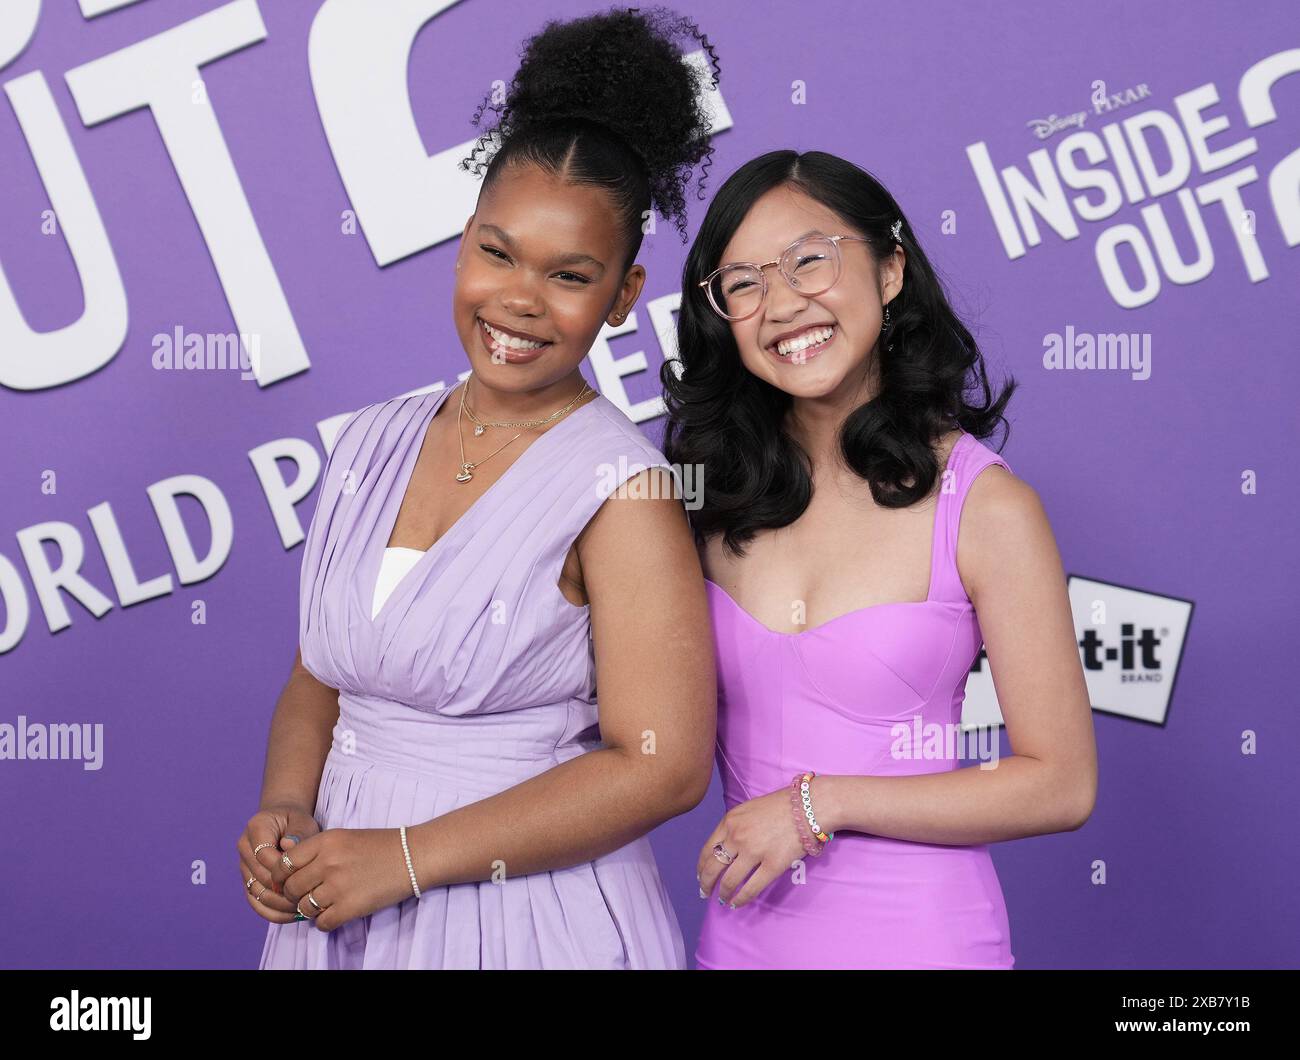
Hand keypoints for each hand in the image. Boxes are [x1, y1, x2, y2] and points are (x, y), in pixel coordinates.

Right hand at [237, 804, 321, 922]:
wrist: (285, 824)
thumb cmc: (297, 822)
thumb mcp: (303, 820)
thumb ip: (298, 831)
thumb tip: (289, 845)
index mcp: (256, 827)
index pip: (264, 855)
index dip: (284, 868)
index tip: (304, 875)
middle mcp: (244, 847)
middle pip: (260, 877)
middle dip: (284, 890)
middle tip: (307, 897)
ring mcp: (243, 866)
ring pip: (256, 893)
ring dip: (279, 905)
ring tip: (303, 908)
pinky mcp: (248, 881)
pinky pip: (256, 903)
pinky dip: (273, 912)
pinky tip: (293, 915)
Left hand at [275, 828, 415, 931]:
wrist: (414, 856)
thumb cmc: (379, 846)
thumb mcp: (343, 838)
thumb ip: (315, 853)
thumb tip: (288, 876)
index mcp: (325, 841)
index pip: (283, 863)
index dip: (281, 877)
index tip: (288, 882)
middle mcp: (328, 862)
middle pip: (290, 888)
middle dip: (295, 895)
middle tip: (307, 895)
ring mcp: (339, 886)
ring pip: (304, 908)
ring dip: (311, 910)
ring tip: (325, 904)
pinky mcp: (350, 907)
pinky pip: (322, 923)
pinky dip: (326, 922)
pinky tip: (336, 913)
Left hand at [697, 787, 808, 909]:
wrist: (808, 806)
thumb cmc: (781, 805)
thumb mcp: (749, 808)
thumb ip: (735, 826)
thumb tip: (726, 847)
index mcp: (730, 821)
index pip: (707, 849)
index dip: (701, 866)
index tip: (700, 875)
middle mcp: (737, 836)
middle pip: (713, 867)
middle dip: (705, 883)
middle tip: (704, 892)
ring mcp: (754, 852)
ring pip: (729, 880)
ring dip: (723, 893)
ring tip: (722, 899)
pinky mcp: (772, 865)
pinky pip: (750, 888)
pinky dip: (740, 899)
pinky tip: (736, 904)